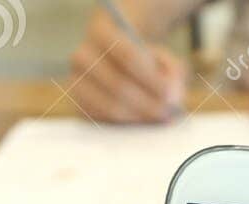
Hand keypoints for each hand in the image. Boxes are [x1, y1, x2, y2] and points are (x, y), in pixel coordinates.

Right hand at [67, 7, 184, 123]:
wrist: (115, 60)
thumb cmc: (142, 59)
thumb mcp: (161, 56)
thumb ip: (172, 72)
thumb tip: (173, 98)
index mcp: (101, 33)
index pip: (127, 55)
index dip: (151, 78)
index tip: (170, 94)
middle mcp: (82, 57)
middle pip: (117, 85)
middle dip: (147, 103)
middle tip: (167, 113)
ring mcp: (76, 83)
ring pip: (109, 107)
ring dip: (138, 116)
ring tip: (157, 118)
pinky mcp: (78, 106)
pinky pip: (103, 120)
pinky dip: (125, 124)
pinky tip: (142, 120)